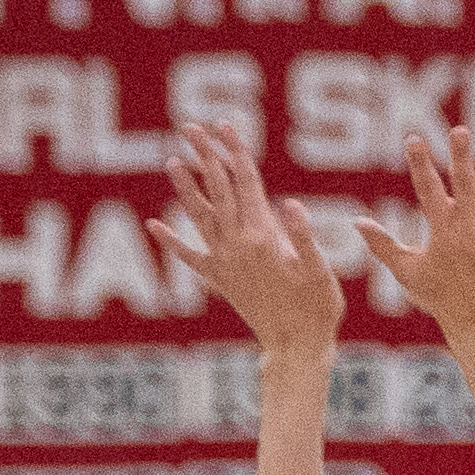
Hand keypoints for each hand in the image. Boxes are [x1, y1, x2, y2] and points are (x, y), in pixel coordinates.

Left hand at [150, 123, 340, 360]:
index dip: (235, 152)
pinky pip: (190, 257)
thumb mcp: (320, 272)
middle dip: (205, 156)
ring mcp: (225, 262)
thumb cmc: (317, 310)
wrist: (296, 348)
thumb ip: (304, 237)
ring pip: (200, 216)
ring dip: (186, 187)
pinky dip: (172, 241)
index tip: (224, 125)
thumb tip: (289, 203)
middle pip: (219, 190)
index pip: (246, 183)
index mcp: (263, 236)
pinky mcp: (220, 280)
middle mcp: (238, 244)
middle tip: (190, 127)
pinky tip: (154, 225)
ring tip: (172, 161)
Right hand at [354, 128, 474, 343]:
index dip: (419, 163)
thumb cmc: (443, 299)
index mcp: (443, 228)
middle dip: (461, 155)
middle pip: (466, 181)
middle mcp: (471, 223)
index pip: (427, 187)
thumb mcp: (408, 272)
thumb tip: (357, 222)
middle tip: (460, 130)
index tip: (414, 139)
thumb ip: (383, 245)